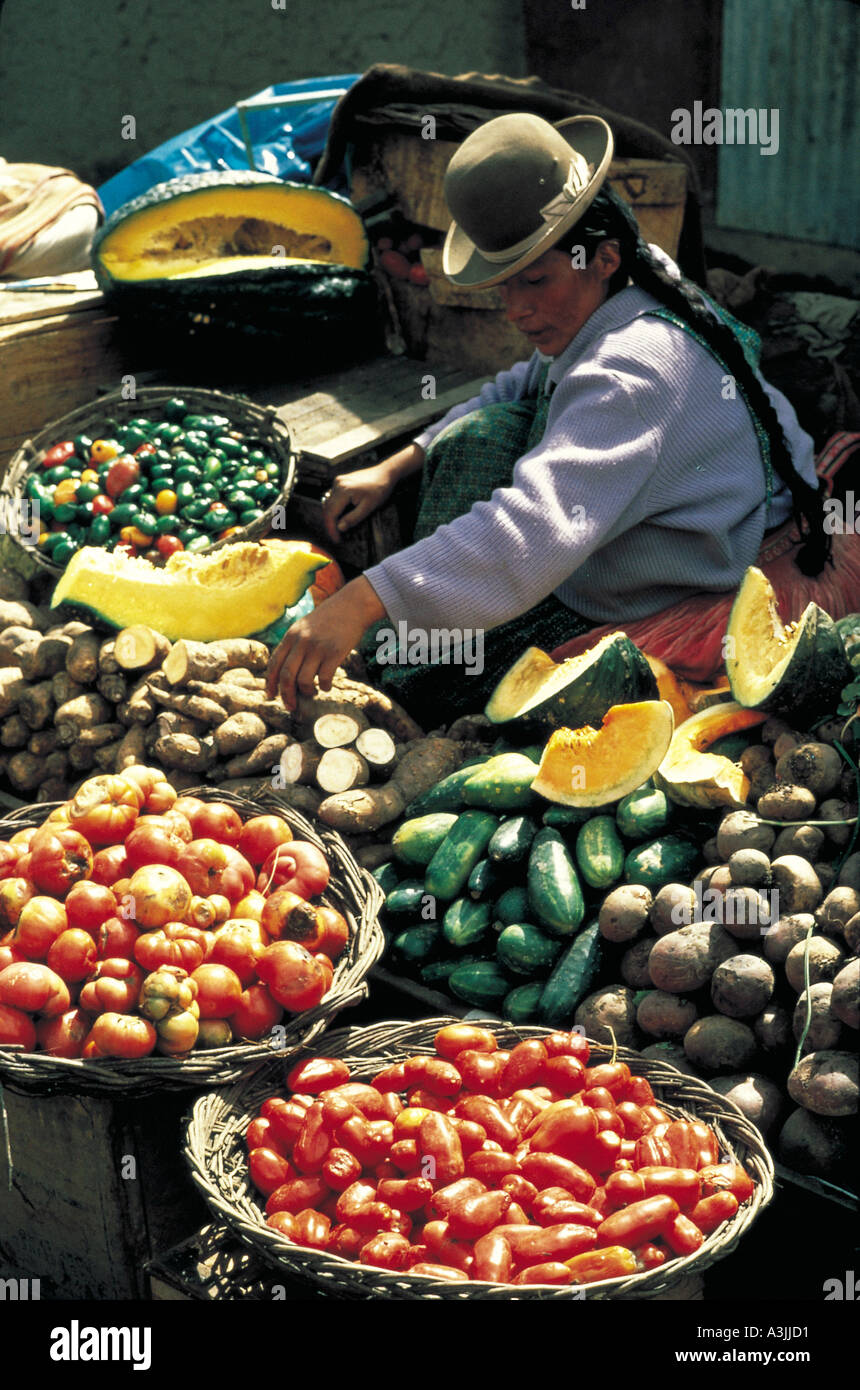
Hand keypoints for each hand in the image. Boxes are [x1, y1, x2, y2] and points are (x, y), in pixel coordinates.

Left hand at [266, 576, 385, 709]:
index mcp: (291, 635)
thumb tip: (285, 672)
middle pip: (287, 676)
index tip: (270, 695)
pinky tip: (327, 686)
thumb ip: (294, 644)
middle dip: (286, 695)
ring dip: (307, 692)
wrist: (352, 605)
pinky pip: (325, 678)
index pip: (274, 663)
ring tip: (312, 692)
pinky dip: (325, 687)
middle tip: (291, 707)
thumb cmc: (329, 619)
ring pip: (304, 680)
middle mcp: (302, 642)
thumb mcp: (304, 626)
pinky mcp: (335, 653)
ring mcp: (318, 647)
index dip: (270, 682)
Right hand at [322, 465, 394, 543]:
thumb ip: (353, 518)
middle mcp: (338, 484)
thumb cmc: (379, 489)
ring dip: (332, 517)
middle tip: (337, 537)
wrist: (385, 473)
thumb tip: (340, 528)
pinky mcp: (340, 481)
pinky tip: (340, 516)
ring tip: (338, 529)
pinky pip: (333, 497)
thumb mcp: (368, 507)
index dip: (332, 529)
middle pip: (328, 509)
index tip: (336, 540)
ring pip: (329, 503)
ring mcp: (338, 481)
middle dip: (331, 524)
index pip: (331, 513)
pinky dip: (334, 507)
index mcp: (343, 490)